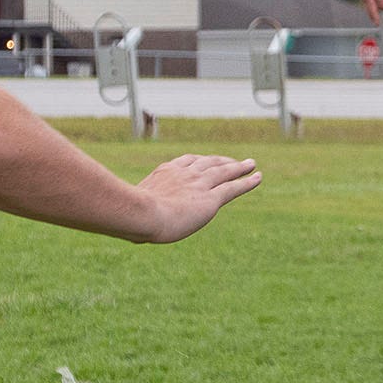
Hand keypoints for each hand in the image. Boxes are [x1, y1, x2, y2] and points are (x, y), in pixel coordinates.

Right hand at [135, 153, 260, 242]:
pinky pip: (233, 188)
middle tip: (232, 161)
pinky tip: (258, 177)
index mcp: (165, 172)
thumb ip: (133, 209)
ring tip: (251, 164)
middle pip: (208, 163)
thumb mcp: (130, 208)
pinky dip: (247, 181)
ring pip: (224, 172)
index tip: (205, 161)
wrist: (142, 214)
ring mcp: (199, 185)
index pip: (186, 162)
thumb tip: (124, 221)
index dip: (198, 161)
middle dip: (221, 161)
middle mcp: (185, 174)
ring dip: (239, 167)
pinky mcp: (211, 199)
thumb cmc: (131, 215)